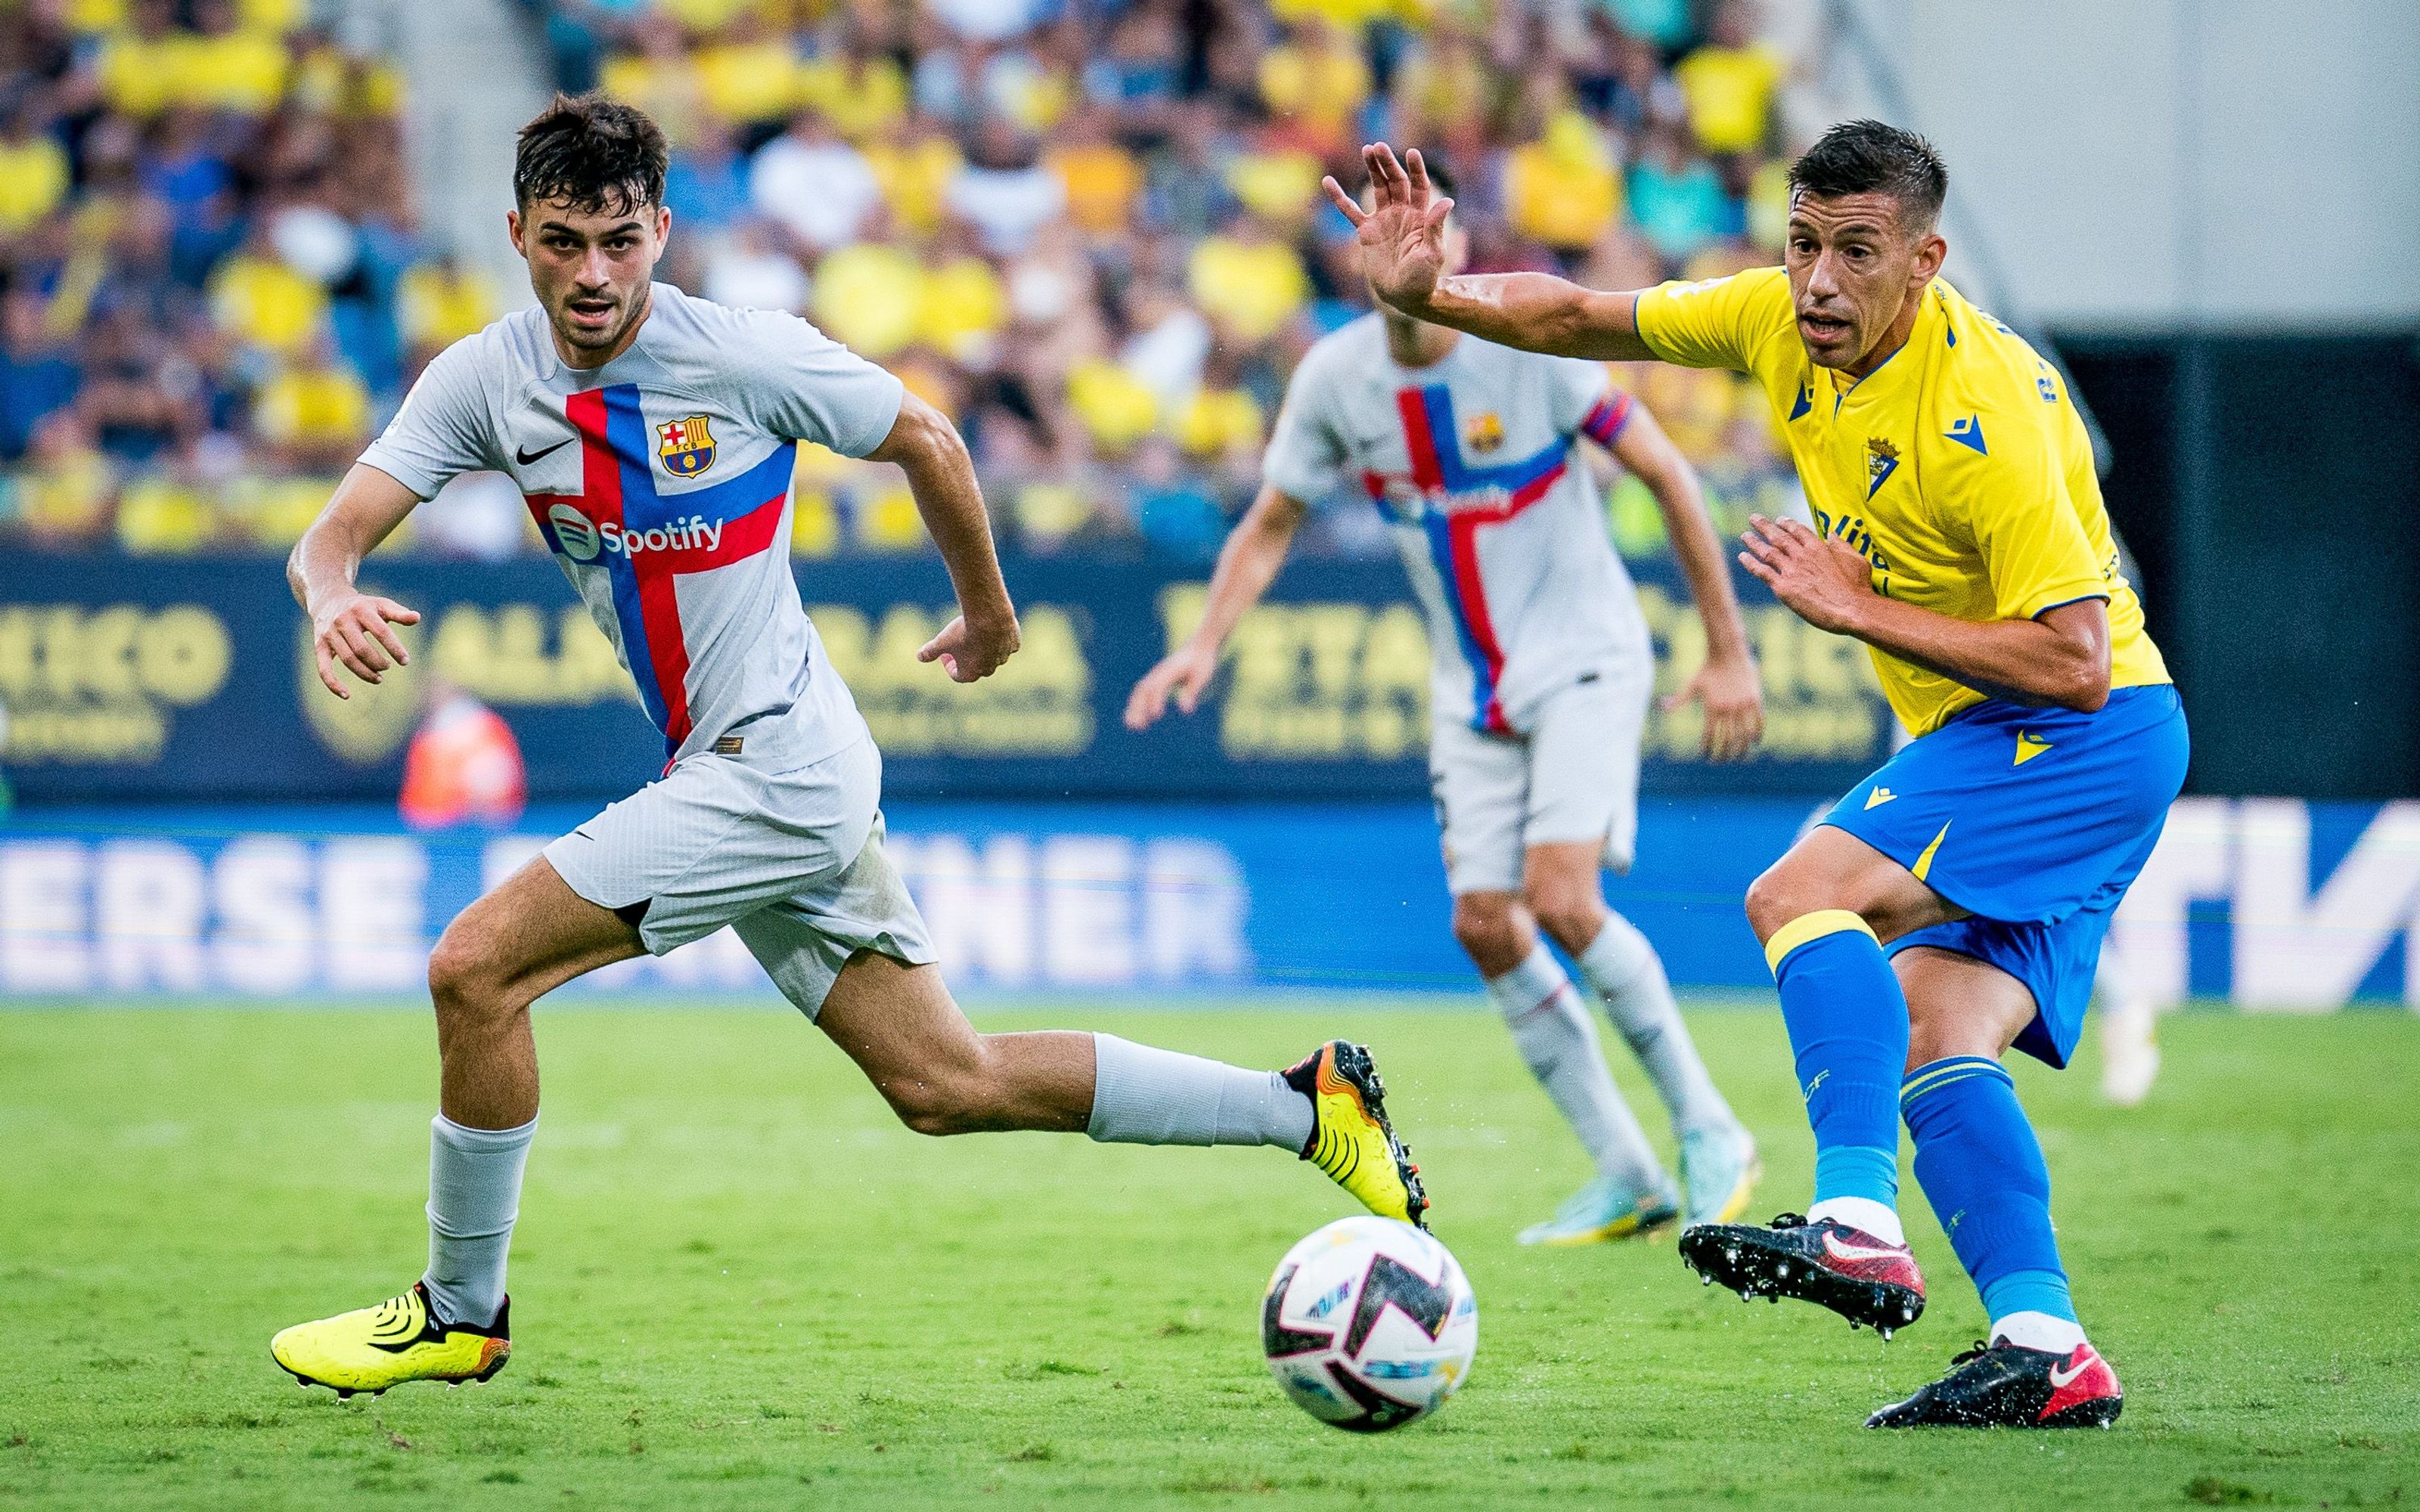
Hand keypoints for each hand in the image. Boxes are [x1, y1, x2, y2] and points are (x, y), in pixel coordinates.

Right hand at [310, 589, 419, 698]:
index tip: (405, 661)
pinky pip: (324, 669)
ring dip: (365, 673)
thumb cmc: (362, 607)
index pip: (381, 631)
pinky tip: (347, 695)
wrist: (328, 601)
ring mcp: (329, 635)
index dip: (395, 648)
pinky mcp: (319, 647)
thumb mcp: (381, 605)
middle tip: (388, 667)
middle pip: (362, 649)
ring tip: (379, 678)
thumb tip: (417, 618)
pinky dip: (333, 684)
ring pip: (348, 659)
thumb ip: (399, 613)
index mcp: (361, 610)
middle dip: (378, 662)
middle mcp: (342, 621)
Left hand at [917, 607, 1019, 682]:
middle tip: (960, 644)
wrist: (989, 617)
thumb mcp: (941, 641)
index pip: (957, 675)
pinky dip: (1001, 639)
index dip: (948, 665)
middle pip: (977, 667)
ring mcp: (1004, 657)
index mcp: (971, 673)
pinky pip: (1008, 644)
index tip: (944, 653)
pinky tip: (993, 627)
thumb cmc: (963, 632)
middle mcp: (989, 669)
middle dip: (968, 658)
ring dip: (985, 648)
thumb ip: (930, 651)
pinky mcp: (1015, 644)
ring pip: (994, 656)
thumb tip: (919, 657)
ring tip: (977, 633)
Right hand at [1124, 642, 1218, 729]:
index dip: (1155, 700)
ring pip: (1139, 691)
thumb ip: (1191, 692)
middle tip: (1136, 726)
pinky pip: (1143, 692)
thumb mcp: (1201, 677)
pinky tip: (1137, 718)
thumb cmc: (1202, 662)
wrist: (1199, 647)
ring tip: (1132, 726)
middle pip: (1143, 689)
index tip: (1156, 716)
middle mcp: (1159, 672)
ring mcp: (1155, 675)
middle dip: (1138, 707)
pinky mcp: (1156, 679)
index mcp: (1170, 670)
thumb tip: (1185, 710)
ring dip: (1134, 708)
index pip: (1158, 686)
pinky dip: (1137, 704)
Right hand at [1321, 143, 1451, 313]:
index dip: (1416, 169)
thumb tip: (1447, 202)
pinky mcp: (1366, 231)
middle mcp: (1402, 213)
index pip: (1419, 186)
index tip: (1412, 153)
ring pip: (1377, 189)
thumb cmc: (1423, 278)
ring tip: (1366, 150)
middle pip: (1395, 181)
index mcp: (1420, 215)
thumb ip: (1435, 227)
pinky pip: (1350, 211)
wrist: (1403, 297)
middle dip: (1388, 163)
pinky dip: (1339, 197)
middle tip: (1378, 146)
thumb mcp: (1432, 253)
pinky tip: (1328, 182)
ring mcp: (1383, 220)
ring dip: (1372, 170)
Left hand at [1662, 649, 1764, 760]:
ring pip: (1744, 735)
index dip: (1706, 749)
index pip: (1709, 736)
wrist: (1727, 654)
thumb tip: (1662, 707)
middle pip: (1727, 740)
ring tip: (1737, 757)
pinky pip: (1758, 722)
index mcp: (1712, 708)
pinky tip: (1754, 742)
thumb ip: (1679, 699)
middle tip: (1720, 761)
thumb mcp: (1692, 685)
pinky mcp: (1755, 700)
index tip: (1705, 756)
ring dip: (1741, 749)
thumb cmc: (1707, 670)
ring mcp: (1743, 705)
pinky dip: (1757, 734)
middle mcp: (1728, 709)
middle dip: (1723, 754)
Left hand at [1738, 514, 1876, 635]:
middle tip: (1754, 518)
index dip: (1787, 523)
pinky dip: (1750, 563)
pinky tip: (1742, 556)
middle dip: (1764, 526)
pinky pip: (1762, 571)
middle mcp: (1802, 555)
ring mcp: (1791, 570)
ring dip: (1754, 542)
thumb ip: (1842, 544)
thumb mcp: (1856, 558)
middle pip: (1778, 537)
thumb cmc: (1858, 586)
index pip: (1798, 530)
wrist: (1852, 609)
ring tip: (1745, 536)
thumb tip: (1833, 533)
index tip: (1779, 520)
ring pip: (1767, 552)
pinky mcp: (1783, 587)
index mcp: (1818, 547)